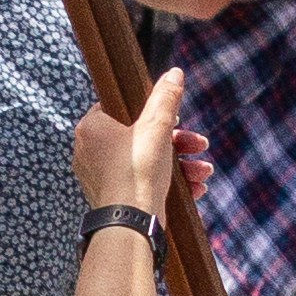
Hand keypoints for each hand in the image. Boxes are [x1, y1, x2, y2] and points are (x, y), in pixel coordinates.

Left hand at [73, 70, 193, 218]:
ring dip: (181, 164)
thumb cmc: (137, 170)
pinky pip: (144, 182)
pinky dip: (170, 182)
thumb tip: (174, 73)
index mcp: (92, 128)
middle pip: (140, 137)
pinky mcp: (115, 196)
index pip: (118, 108)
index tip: (172, 118)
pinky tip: (197, 187)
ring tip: (204, 171)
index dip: (148, 111)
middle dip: (178, 142)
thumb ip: (165, 99)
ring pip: (147, 161)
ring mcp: (101, 175)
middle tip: (200, 144)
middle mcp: (90, 151)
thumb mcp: (156, 127)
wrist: (130, 222)